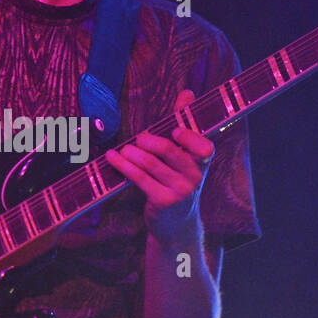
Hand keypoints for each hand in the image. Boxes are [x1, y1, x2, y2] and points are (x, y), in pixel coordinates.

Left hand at [104, 89, 213, 248]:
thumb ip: (185, 124)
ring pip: (151, 164)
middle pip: (170, 151)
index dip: (190, 137)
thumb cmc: (178, 182)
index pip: (204, 147)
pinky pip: (139, 178)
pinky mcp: (162, 201)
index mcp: (203, 162)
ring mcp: (179, 191)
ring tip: (123, 149)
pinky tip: (113, 158)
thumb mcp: (186, 157)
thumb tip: (187, 93)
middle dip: (150, 141)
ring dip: (133, 153)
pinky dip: (123, 165)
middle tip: (139, 137)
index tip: (174, 131)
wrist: (177, 225)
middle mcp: (194, 176)